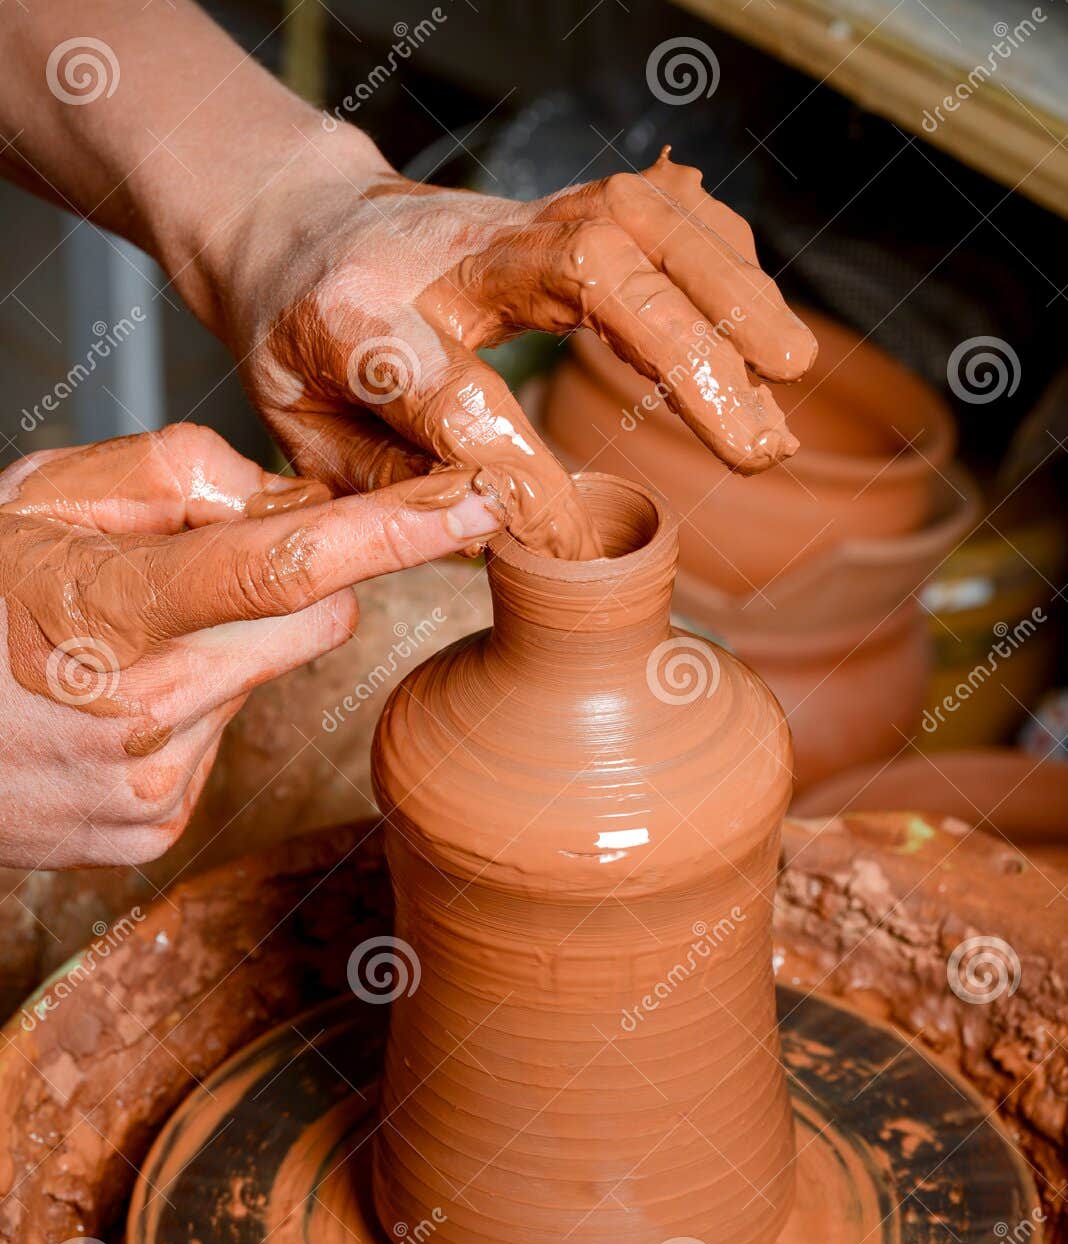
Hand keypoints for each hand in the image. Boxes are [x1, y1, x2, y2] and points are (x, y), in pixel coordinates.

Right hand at [0, 423, 498, 867]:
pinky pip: (225, 745)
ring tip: (125, 648)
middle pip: (311, 626)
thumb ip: (171, 475)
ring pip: (265, 684)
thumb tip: (283, 497)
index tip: (478, 500)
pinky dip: (195, 712)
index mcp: (108, 610)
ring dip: (228, 651)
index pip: (288, 566)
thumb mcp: (40, 498)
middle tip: (212, 565)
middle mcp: (141, 709)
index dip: (395, 532)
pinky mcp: (154, 828)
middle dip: (297, 584)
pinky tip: (115, 706)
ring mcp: (151, 783)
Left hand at [221, 146, 816, 558]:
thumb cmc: (308, 352)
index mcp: (362, 319)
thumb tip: (492, 530)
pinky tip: (759, 318)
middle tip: (758, 440)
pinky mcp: (557, 209)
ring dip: (726, 288)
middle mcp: (448, 252)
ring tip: (792, 369)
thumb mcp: (304, 433)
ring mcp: (511, 218)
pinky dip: (718, 253)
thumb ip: (389, 484)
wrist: (300, 229)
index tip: (580, 547)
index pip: (455, 397)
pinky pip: (653, 209)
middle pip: (583, 272)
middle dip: (682, 352)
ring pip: (633, 222)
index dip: (519, 475)